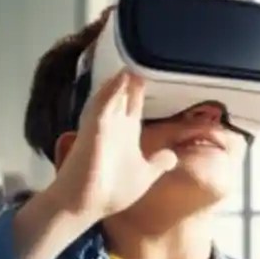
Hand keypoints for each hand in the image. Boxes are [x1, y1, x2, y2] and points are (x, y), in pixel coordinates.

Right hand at [45, 71, 177, 221]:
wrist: (86, 206)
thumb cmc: (111, 192)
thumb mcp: (144, 175)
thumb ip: (157, 163)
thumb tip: (173, 156)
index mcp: (126, 133)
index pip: (135, 104)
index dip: (141, 89)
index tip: (155, 70)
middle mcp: (114, 125)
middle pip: (124, 94)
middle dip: (132, 77)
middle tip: (144, 52)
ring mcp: (103, 125)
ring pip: (112, 94)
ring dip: (122, 78)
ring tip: (133, 56)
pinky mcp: (93, 130)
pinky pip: (102, 105)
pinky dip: (111, 91)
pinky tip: (121, 76)